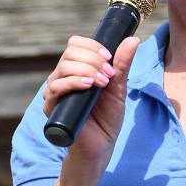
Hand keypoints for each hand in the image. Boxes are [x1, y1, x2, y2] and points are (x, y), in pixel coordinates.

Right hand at [43, 34, 139, 162]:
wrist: (101, 145)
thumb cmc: (107, 117)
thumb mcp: (118, 88)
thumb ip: (122, 65)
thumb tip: (133, 39)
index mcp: (77, 69)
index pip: (75, 44)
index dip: (92, 46)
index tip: (110, 58)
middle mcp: (63, 77)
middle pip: (70, 52)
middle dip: (93, 59)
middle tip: (109, 75)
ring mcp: (55, 91)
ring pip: (63, 67)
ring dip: (87, 70)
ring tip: (103, 83)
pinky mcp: (51, 107)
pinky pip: (56, 87)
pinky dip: (74, 82)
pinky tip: (88, 86)